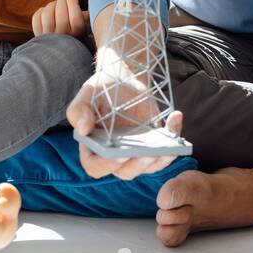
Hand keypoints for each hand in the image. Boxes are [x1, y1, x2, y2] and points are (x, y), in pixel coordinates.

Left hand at [32, 0, 90, 37]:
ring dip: (52, 4)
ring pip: (47, 15)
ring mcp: (49, 38)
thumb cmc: (77, 29)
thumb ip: (88, 14)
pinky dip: (41, 11)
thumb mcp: (87, 23)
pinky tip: (48, 11)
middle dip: (62, 0)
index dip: (72, 2)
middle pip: (61, 15)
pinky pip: (37, 18)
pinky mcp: (38, 35)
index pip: (75, 18)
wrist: (63, 47)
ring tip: (56, 3)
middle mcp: (63, 38)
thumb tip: (93, 0)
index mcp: (77, 35)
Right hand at [66, 63, 183, 179]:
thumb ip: (78, 110)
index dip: (107, 165)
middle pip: (127, 172)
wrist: (124, 80)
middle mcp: (114, 156)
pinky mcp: (154, 145)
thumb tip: (83, 130)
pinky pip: (166, 150)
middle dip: (139, 165)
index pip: (96, 167)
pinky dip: (174, 137)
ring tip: (169, 143)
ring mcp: (135, 153)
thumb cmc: (102, 89)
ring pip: (149, 166)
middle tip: (149, 153)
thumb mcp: (87, 93)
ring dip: (161, 158)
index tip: (120, 155)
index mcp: (93, 148)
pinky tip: (175, 118)